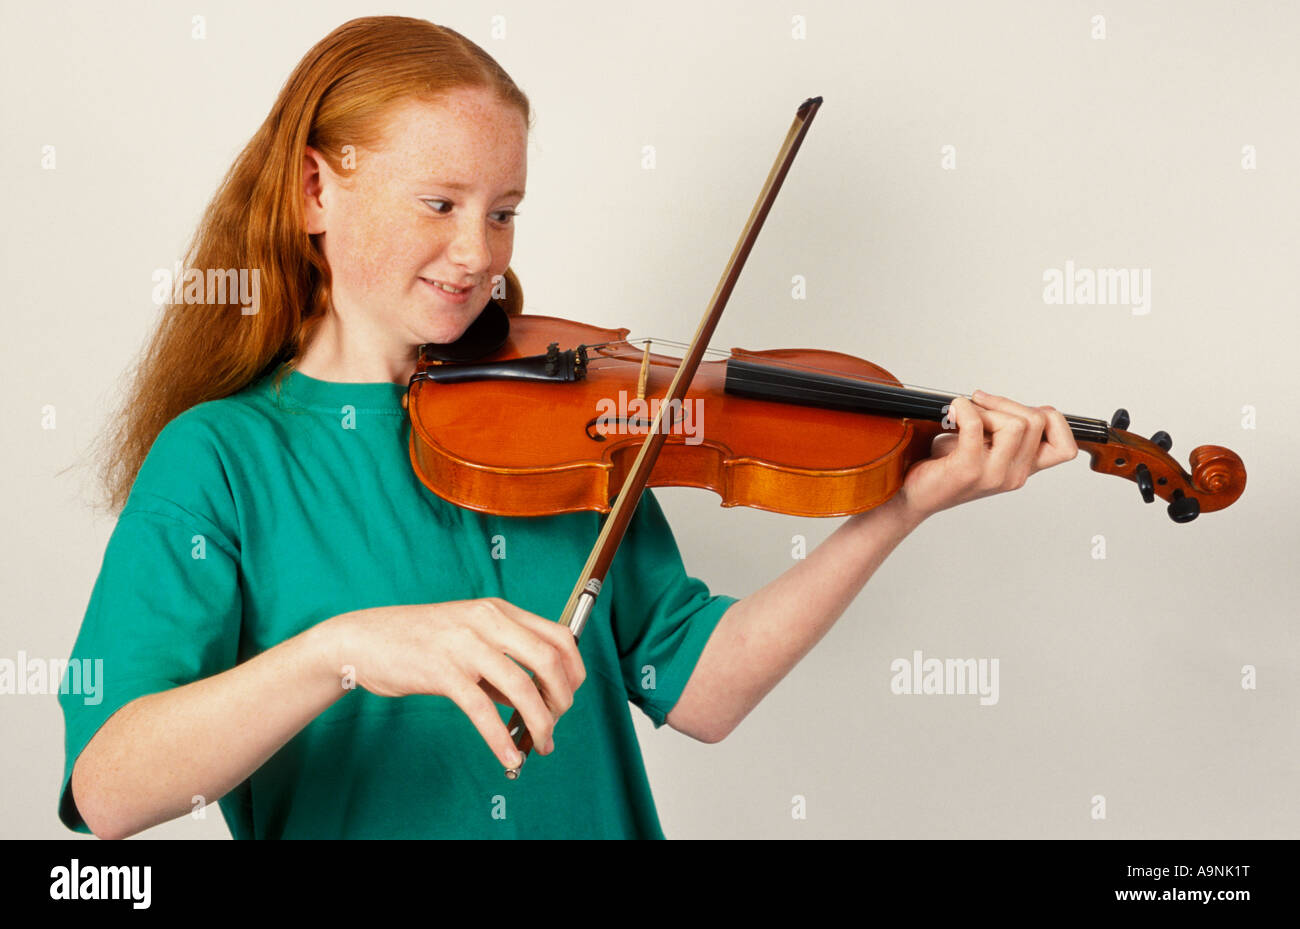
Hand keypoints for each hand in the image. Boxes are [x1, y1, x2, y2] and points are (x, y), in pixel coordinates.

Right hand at [321, 598, 585, 768]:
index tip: (570, 696)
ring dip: (540, 723)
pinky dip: (501, 739)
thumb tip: (535, 701)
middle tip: (556, 723)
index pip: (558, 635)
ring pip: (522, 687)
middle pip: (548, 660)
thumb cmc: (418, 641)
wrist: (363, 639)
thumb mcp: (468, 638)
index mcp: (497, 610)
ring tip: (540, 745)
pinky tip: (508, 757)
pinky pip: (482, 711)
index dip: (574, 670)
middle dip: (562, 699)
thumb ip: (501, 663)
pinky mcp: (442, 672)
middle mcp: (487, 622)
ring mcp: (465, 645)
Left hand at [893, 389, 1078, 522]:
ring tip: (965, 413)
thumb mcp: (984, 446)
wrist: (913, 495)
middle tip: (979, 404)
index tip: (1017, 411)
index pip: (1066, 447)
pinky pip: (976, 426)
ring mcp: (993, 475)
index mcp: (1023, 469)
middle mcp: (1014, 475)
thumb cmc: (945, 465)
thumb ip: (1004, 428)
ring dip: (988, 408)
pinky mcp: (967, 470)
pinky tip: (952, 411)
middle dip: (1007, 403)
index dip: (1053, 420)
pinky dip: (963, 409)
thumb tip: (1004, 402)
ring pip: (1016, 424)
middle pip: (1037, 421)